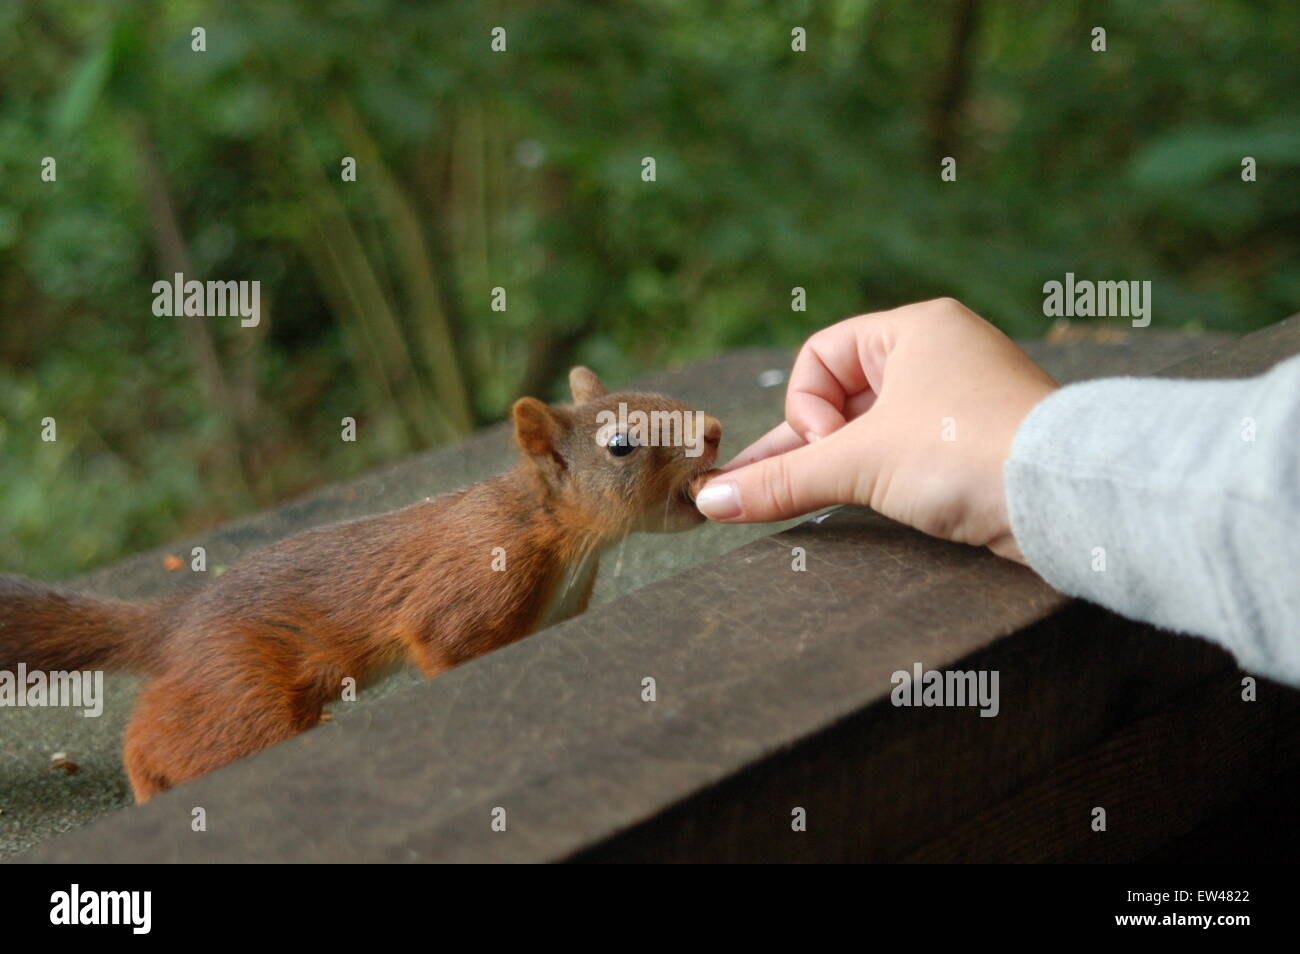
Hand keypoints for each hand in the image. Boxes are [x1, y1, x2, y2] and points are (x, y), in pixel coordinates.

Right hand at [694, 298, 1057, 561]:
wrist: (1067, 496)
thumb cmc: (967, 452)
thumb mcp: (860, 462)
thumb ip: (782, 480)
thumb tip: (711, 501)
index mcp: (913, 329)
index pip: (822, 356)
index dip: (806, 406)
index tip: (826, 446)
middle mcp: (938, 355)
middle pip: (841, 398)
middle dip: (801, 447)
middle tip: (752, 490)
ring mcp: (960, 402)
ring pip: (871, 431)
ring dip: (832, 467)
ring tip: (776, 504)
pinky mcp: (976, 447)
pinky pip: (904, 455)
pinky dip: (871, 479)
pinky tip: (838, 507)